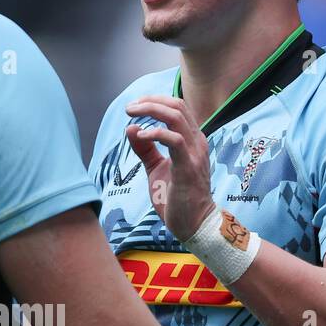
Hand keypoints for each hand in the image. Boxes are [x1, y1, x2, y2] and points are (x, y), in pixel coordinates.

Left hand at [124, 95, 216, 242]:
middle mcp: (197, 141)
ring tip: (132, 114)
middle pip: (177, 105)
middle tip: (129, 107)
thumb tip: (131, 128)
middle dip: (150, 101)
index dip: (154, 101)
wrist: (193, 225)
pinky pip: (175, 140)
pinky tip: (141, 136)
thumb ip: (145, 149)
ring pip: (177, 117)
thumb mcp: (155, 168)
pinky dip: (156, 133)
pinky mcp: (189, 167)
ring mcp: (195, 153)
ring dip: (152, 111)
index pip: (177, 107)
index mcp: (191, 139)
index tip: (134, 106)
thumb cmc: (176, 198)